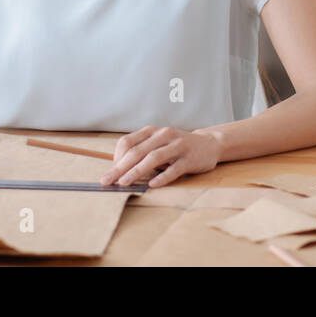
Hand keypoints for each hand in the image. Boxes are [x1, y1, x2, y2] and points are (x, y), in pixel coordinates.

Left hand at [99, 125, 222, 188]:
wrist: (209, 144)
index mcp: (152, 131)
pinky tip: (152, 184)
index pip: (128, 142)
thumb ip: (142, 152)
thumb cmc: (177, 147)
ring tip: (124, 183)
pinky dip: (162, 177)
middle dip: (120, 167)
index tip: (110, 173)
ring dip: (136, 171)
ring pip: (153, 158)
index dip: (116, 158)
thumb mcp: (158, 144)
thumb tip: (118, 170)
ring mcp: (177, 146)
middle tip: (107, 181)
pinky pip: (174, 169)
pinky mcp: (189, 158)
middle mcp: (164, 135)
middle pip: (137, 151)